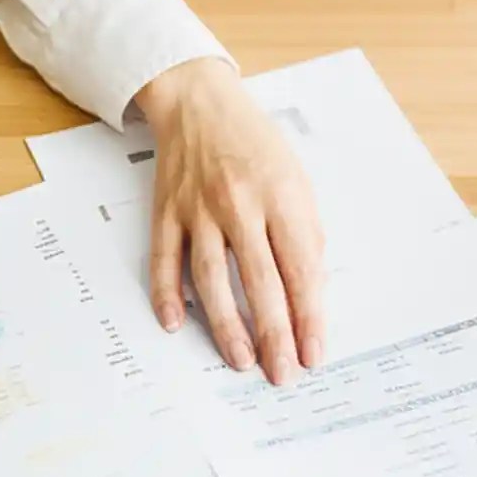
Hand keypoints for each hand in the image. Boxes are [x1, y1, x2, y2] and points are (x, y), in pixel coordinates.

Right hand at [134, 58, 324, 384]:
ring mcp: (198, 209)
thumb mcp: (299, 184)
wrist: (200, 102)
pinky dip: (167, 294)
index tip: (313, 354)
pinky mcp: (165, 212)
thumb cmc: (257, 147)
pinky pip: (163, 260)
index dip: (309, 318)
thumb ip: (305, 236)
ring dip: (226, 324)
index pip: (300, 270)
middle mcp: (239, 205)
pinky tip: (175, 323)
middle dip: (273, 334)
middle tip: (282, 374)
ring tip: (241, 360)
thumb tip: (309, 293)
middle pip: (259, 282)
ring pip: (210, 278)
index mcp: (281, 198)